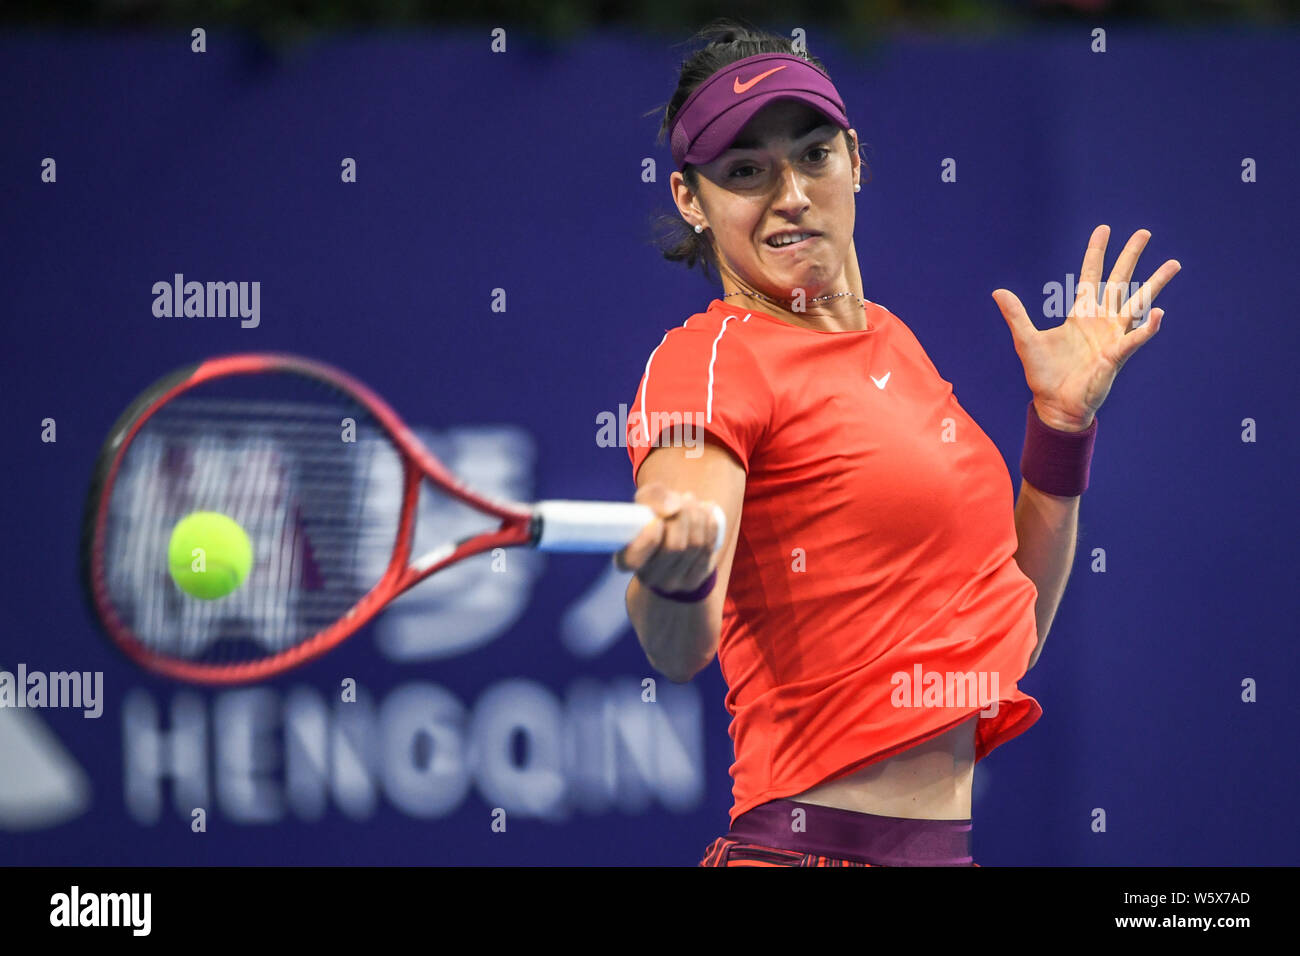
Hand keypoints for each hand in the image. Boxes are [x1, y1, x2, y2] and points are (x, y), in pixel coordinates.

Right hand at [613, 483, 720, 592]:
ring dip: (697, 516)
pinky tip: (707, 511)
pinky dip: (710, 525)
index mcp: (626, 559)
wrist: (674, 536)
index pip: (634, 559)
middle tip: (682, 498)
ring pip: (695, 545)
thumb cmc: (654, 517)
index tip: (657, 520)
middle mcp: (649, 576)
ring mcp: (674, 581)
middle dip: (682, 515)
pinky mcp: (695, 579)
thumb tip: (673, 508)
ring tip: (692, 501)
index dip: (648, 539)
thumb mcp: (646, 502)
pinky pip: (708, 549)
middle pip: (674, 546)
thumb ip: (653, 497)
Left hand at [992, 225, 1181, 430]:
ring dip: (1155, 284)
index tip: (1104, 229)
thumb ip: (1016, 315)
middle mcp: (1101, 320)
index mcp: (1081, 314)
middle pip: (1119, 281)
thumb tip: (998, 292)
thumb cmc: (1044, 375)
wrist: (1056, 405)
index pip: (1091, 276)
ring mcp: (1112, 336)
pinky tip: (1158, 314)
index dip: (1096, 252)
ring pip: (1138, 303)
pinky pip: (1134, 339)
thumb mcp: (1026, 340)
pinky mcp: (1116, 356)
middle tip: (1144, 232)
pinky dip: (1147, 328)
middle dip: (1130, 257)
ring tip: (1174, 264)